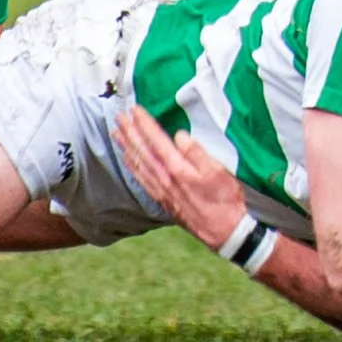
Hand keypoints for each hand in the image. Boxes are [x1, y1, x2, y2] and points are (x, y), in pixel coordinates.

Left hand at [114, 106, 249, 249]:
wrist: (224, 232)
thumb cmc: (225, 200)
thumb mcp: (218, 171)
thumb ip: (196, 152)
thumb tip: (179, 136)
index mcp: (178, 169)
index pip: (156, 140)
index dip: (144, 124)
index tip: (134, 110)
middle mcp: (165, 179)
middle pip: (142, 151)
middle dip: (129, 132)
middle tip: (118, 117)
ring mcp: (162, 191)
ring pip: (138, 165)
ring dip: (126, 147)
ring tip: (116, 134)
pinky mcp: (163, 200)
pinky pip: (141, 179)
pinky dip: (132, 167)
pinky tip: (127, 160)